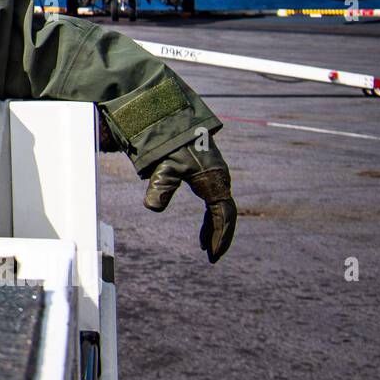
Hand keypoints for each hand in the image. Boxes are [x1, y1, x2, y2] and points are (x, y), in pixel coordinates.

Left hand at [141, 135, 236, 262]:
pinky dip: (210, 219)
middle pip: (226, 215)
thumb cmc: (170, 144)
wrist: (173, 121)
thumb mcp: (164, 166)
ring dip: (214, 229)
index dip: (219, 235)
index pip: (223, 215)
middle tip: (212, 258)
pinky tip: (202, 232)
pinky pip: (214, 203)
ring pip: (221, 210)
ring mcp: (216, 178)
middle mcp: (220, 180)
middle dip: (220, 236)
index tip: (212, 254)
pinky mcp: (209, 176)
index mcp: (215, 180)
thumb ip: (160, 186)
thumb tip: (152, 207)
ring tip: (205, 248)